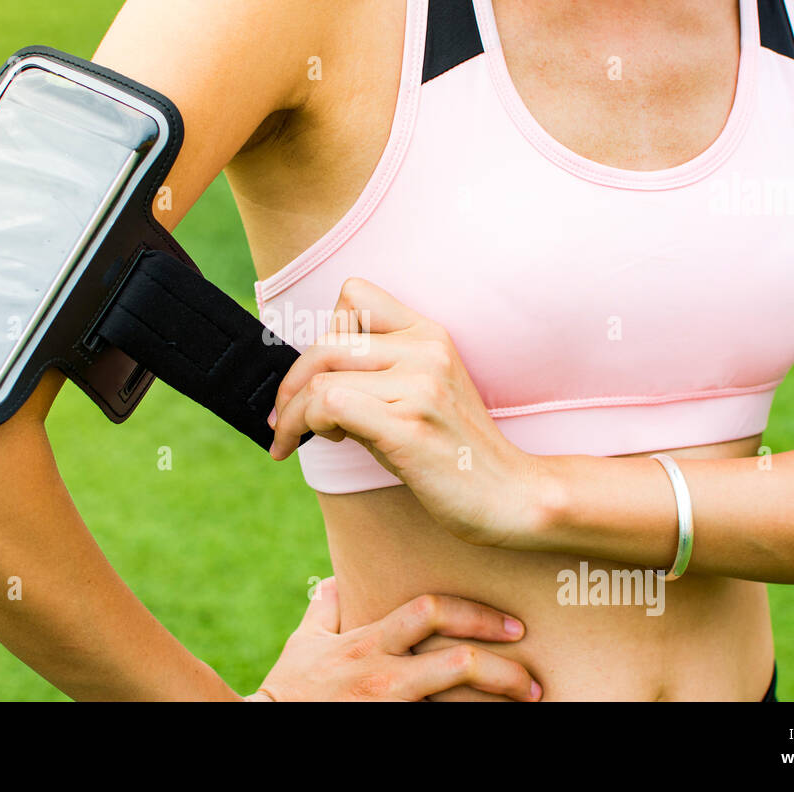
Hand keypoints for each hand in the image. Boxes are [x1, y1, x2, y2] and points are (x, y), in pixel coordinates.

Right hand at [248, 578, 541, 700]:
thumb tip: (336, 580)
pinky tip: (492, 723)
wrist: (267, 725)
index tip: (511, 626)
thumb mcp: (305, 641)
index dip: (476, 614)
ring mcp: (389, 709)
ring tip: (527, 703)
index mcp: (370, 642)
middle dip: (504, 670)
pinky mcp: (391, 728)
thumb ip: (326, 608)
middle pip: (458, 663)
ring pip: (457, 705)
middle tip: (532, 677)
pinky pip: (441, 724)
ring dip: (497, 705)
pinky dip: (468, 723)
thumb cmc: (290, 687)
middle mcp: (385, 676)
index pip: (431, 612)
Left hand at [269, 278, 543, 547]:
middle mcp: (425, 350)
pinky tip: (312, 445)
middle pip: (325, 342)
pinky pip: (330, 404)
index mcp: (429, 334)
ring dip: (292, 413)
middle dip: (291, 384)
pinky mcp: (407, 425)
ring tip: (296, 438)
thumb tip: (303, 382)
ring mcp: (419, 385)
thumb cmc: (454, 454)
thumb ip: (372, 377)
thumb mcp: (417, 396)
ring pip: (321, 378)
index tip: (315, 375)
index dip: (323, 334)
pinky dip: (304, 425)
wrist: (510, 496)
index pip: (354, 296)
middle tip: (283, 418)